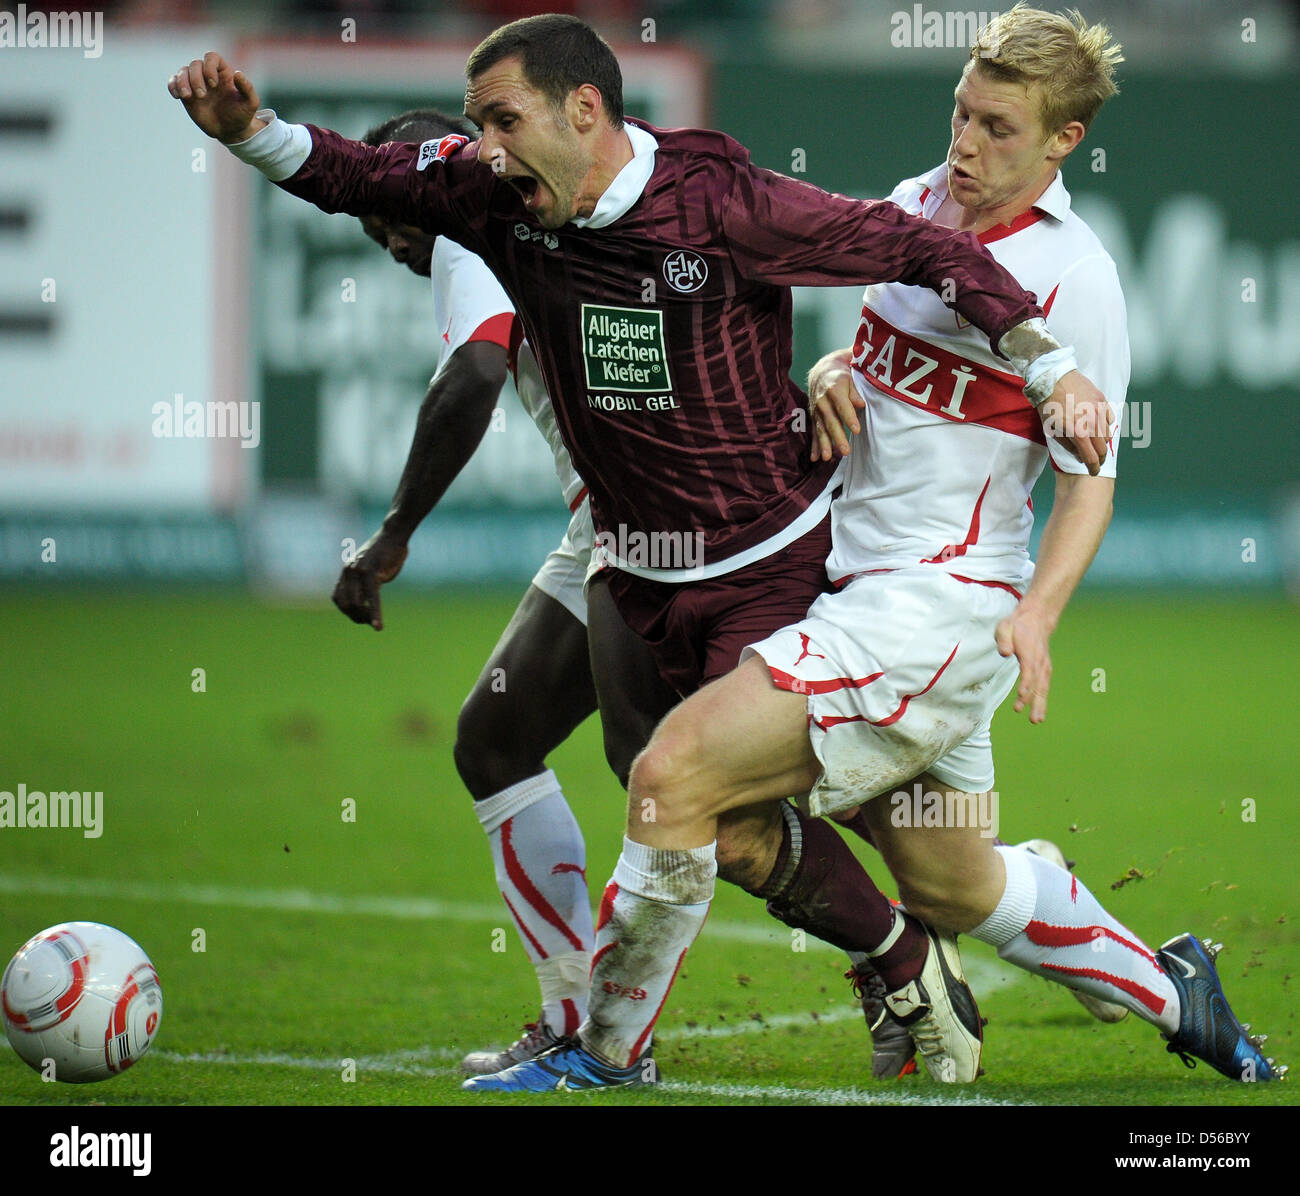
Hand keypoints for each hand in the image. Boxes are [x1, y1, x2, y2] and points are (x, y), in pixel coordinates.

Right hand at [167, 52, 263, 143]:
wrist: (231, 131)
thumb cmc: (242, 115)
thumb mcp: (250, 103)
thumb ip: (247, 88)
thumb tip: (237, 73)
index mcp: (222, 72)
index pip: (211, 57)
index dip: (209, 66)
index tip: (213, 84)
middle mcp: (207, 74)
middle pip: (195, 64)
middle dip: (196, 78)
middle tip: (202, 95)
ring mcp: (195, 83)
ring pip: (183, 72)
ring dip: (182, 82)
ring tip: (188, 97)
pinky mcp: (186, 94)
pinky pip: (174, 83)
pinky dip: (173, 86)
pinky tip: (177, 96)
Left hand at [332, 531, 408, 630]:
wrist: (394, 535)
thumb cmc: (387, 553)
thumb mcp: (372, 570)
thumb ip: (366, 583)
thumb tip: (367, 601)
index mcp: (346, 572)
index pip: (338, 598)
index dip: (347, 611)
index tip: (362, 616)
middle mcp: (348, 572)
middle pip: (345, 604)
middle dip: (357, 617)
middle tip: (371, 622)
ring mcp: (359, 572)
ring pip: (356, 603)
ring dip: (365, 618)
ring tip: (375, 624)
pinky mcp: (372, 573)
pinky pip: (372, 598)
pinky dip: (375, 614)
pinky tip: (378, 625)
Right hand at [808, 349, 863, 460]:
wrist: (822, 372)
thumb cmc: (842, 376)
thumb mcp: (851, 378)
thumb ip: (855, 392)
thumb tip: (861, 404)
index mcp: (834, 389)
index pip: (842, 406)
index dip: (849, 418)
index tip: (857, 430)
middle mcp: (822, 400)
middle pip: (831, 420)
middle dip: (837, 436)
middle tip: (845, 451)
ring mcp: (816, 410)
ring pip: (820, 429)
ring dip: (824, 444)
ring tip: (827, 458)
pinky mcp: (814, 417)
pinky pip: (814, 432)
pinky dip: (814, 445)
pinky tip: (815, 458)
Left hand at [994, 603, 1054, 723]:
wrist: (1036, 619)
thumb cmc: (1017, 625)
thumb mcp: (1005, 627)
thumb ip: (1004, 640)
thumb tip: (1005, 653)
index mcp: (1030, 652)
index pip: (1029, 671)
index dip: (1026, 684)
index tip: (1021, 696)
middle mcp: (1040, 661)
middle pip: (1039, 684)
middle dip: (1036, 702)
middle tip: (1033, 719)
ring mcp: (1044, 665)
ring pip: (1043, 688)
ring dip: (1040, 704)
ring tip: (1036, 720)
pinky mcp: (1045, 668)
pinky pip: (1044, 686)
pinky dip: (1042, 698)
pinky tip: (1039, 711)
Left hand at [1037, 370, 1112, 476]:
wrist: (1053, 378)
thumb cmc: (1048, 405)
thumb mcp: (1052, 429)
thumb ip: (1068, 444)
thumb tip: (1080, 454)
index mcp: (1079, 432)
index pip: (1092, 457)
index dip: (1093, 467)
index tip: (1093, 472)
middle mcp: (1092, 422)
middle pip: (1103, 447)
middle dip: (1100, 458)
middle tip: (1096, 461)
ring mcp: (1099, 410)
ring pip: (1108, 433)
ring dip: (1102, 442)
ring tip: (1096, 443)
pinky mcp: (1102, 400)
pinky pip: (1109, 418)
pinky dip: (1105, 425)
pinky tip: (1098, 426)